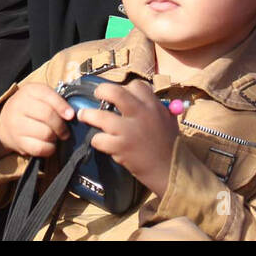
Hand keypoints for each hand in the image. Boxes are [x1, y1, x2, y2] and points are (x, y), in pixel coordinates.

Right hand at [0, 82, 74, 160]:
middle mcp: (20, 105)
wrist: (4, 122)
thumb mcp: (39, 96)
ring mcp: (17, 124)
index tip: (71, 116)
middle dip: (61, 125)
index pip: (48, 96)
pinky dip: (49, 148)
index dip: (63, 107)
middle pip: (48, 116)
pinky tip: (49, 144)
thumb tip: (71, 114)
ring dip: (56, 137)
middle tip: (65, 131)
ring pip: (46, 133)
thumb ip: (55, 100)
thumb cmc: (29, 107)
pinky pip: (39, 148)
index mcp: (29, 90)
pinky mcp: (18, 141)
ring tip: (55, 136)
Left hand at [77, 80, 178, 197]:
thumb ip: (160, 108)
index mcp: (153, 105)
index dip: (125, 88)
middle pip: (114, 92)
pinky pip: (100, 139)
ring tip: (84, 115)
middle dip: (102, 90)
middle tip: (96, 94)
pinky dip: (96, 140)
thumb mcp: (170, 120)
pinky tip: (98, 141)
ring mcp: (129, 130)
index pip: (135, 85)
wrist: (171, 170)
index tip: (120, 93)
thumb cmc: (171, 145)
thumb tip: (153, 100)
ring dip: (89, 115)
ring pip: (100, 116)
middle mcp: (141, 114)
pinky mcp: (121, 147)